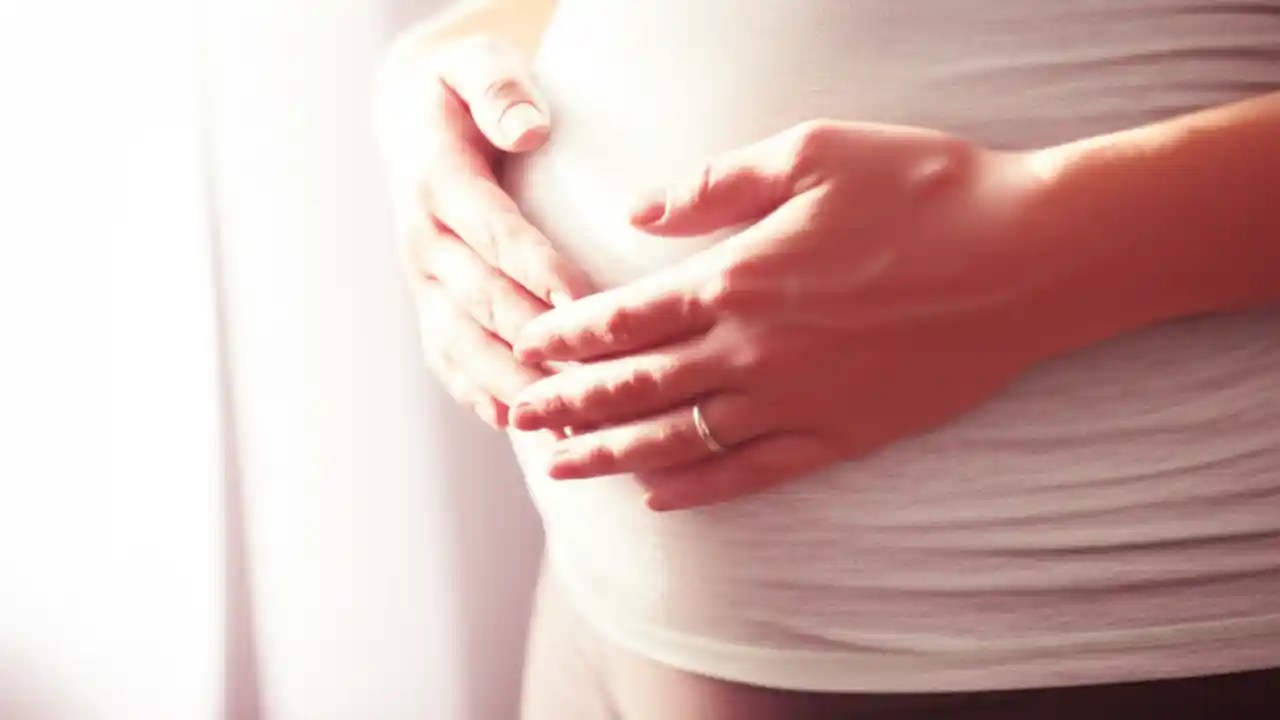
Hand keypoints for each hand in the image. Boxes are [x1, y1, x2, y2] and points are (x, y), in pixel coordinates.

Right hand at [375, 35, 593, 427]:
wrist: (416, 123)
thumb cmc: (466, 89)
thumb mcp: (477, 65)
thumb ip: (500, 89)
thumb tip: (528, 128)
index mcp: (436, 180)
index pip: (494, 233)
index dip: (538, 270)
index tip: (584, 301)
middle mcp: (424, 241)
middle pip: (484, 302)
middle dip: (538, 344)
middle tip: (595, 379)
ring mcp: (425, 284)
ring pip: (466, 346)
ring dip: (515, 386)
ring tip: (565, 421)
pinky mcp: (432, 310)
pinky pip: (451, 362)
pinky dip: (482, 395)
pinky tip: (521, 426)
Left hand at [506, 120, 1057, 509]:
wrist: (1029, 256)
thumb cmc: (925, 190)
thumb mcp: (812, 153)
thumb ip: (713, 184)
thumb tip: (637, 209)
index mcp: (739, 278)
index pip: (626, 317)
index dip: (568, 337)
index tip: (527, 349)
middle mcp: (755, 350)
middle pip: (636, 387)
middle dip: (569, 405)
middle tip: (516, 419)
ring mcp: (798, 400)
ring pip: (681, 438)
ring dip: (613, 453)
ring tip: (562, 468)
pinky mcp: (843, 433)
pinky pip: (753, 473)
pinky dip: (700, 489)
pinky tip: (659, 498)